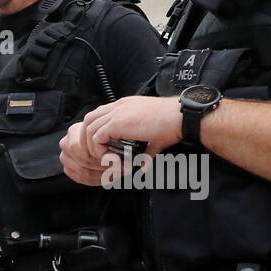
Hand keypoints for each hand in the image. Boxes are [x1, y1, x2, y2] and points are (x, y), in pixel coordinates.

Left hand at [61, 96, 183, 186]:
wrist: (182, 117)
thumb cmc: (174, 125)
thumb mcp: (153, 136)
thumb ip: (145, 149)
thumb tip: (143, 165)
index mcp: (125, 105)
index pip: (99, 115)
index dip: (96, 133)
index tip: (103, 149)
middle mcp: (118, 106)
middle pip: (88, 120)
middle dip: (88, 139)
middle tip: (97, 155)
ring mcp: (117, 113)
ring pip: (89, 129)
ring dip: (93, 147)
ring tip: (105, 159)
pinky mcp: (117, 123)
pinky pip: (97, 138)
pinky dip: (100, 150)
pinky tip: (111, 158)